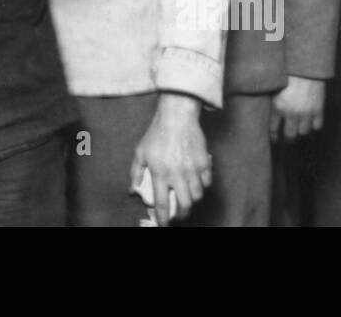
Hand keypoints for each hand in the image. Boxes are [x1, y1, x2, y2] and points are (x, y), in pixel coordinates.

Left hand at [129, 93, 209, 221]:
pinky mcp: (204, 162)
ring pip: (197, 196)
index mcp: (160, 173)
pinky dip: (203, 186)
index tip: (163, 224)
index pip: (162, 203)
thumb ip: (135, 173)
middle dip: (182, 214)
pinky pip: (207, 182)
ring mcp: (193, 169)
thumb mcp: (140, 152)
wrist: (177, 117)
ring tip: (186, 197)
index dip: (163, 218)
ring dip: (192, 200)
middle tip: (178, 213)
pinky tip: (196, 182)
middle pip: (185, 205)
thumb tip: (132, 190)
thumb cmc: (156, 134)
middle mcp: (178, 174)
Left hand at [270, 75, 325, 140]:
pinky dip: (315, 125)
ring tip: (300, 128)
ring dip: (302, 130)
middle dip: (289, 138)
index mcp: (277, 107)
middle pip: (290, 136)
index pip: (273, 130)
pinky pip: (317, 126)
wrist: (305, 66)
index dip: (274, 136)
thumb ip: (272, 101)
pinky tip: (312, 121)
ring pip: (304, 132)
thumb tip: (267, 112)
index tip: (275, 139)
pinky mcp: (318, 109)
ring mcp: (306, 113)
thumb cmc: (286, 74)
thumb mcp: (274, 87)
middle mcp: (291, 113)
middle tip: (289, 139)